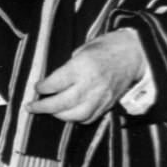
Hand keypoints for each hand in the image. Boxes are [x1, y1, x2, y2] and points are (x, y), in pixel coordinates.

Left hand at [28, 29, 143, 123]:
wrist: (135, 54)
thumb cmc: (106, 47)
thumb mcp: (83, 49)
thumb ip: (68, 67)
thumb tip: (52, 81)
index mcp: (82, 67)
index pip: (55, 83)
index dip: (42, 88)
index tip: (36, 88)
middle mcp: (91, 85)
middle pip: (62, 103)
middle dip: (43, 107)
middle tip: (31, 107)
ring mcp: (100, 97)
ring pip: (75, 115)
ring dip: (58, 115)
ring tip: (49, 110)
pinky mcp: (107, 105)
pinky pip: (88, 118)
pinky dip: (75, 118)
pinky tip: (67, 113)